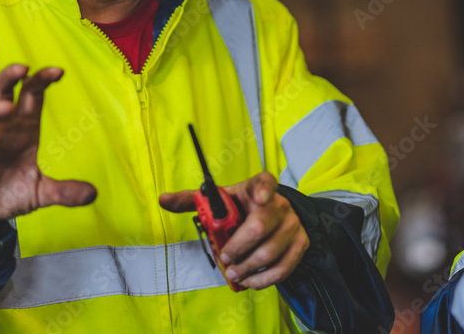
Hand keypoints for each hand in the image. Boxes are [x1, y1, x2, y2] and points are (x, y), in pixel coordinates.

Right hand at [0, 64, 96, 232]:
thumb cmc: (9, 193)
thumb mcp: (40, 193)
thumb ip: (64, 191)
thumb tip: (93, 194)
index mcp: (23, 130)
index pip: (31, 97)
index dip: (41, 81)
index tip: (58, 71)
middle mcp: (1, 131)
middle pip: (2, 94)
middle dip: (10, 78)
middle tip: (22, 67)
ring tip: (6, 107)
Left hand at [159, 172, 308, 289]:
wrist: (274, 217)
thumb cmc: (242, 208)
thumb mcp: (221, 200)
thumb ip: (193, 200)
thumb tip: (163, 199)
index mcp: (258, 187)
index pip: (264, 182)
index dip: (262, 190)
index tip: (258, 197)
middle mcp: (280, 203)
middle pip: (261, 225)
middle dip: (238, 246)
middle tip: (225, 258)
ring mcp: (292, 224)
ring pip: (270, 251)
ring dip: (248, 267)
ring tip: (234, 274)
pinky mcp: (300, 244)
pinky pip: (283, 267)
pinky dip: (264, 279)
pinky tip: (250, 280)